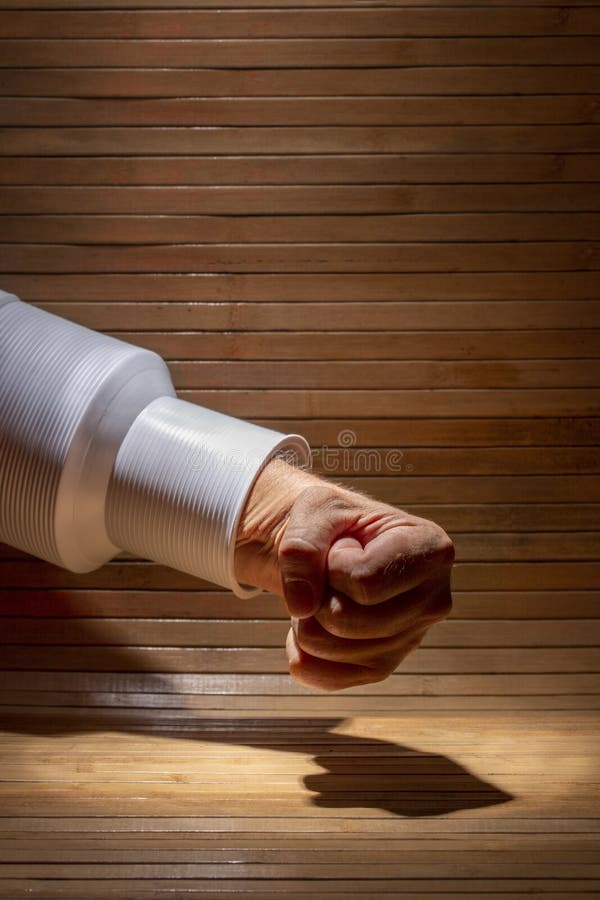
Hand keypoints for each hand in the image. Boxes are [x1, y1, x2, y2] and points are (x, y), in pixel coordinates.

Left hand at [234, 458, 453, 691]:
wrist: (326, 545)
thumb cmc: (332, 521)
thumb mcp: (316, 508)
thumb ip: (303, 544)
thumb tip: (302, 606)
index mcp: (432, 551)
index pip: (365, 581)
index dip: (332, 564)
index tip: (341, 546)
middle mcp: (434, 601)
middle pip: (347, 620)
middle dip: (315, 595)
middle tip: (325, 573)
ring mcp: (411, 640)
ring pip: (332, 648)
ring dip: (306, 619)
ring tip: (323, 592)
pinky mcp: (383, 668)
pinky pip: (325, 676)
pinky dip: (300, 650)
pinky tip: (309, 623)